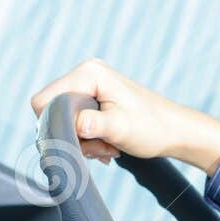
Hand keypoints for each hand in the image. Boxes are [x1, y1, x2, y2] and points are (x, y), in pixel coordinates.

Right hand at [31, 59, 219, 174]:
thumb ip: (92, 125)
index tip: (79, 141)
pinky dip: (89, 140)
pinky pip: (76, 123)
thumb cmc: (153, 128)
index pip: (43, 100)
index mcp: (88, 73)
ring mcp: (89, 87)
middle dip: (72, 136)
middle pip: (52, 111)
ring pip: (64, 121)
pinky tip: (109, 145)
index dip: (54, 125)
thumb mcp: (120, 128)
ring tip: (109, 147)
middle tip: (100, 147)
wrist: (176, 131)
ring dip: (83, 141)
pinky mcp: (94, 101)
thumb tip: (68, 125)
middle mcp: (85, 75)